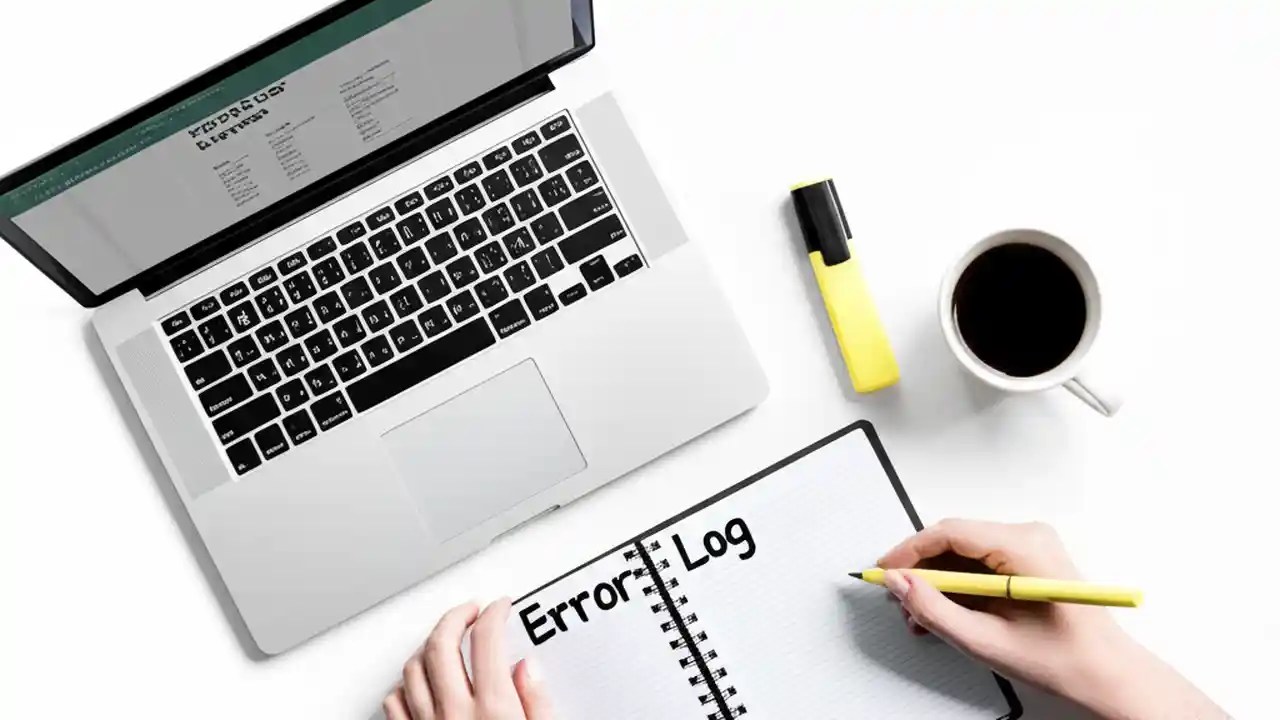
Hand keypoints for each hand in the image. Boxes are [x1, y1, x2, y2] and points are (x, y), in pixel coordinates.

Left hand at [384, 599, 552, 719]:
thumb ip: (536, 702)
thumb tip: (528, 669)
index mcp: (494, 710)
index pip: (486, 639)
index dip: (494, 613)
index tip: (500, 607)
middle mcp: (455, 713)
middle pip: (441, 644)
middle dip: (455, 616)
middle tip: (470, 610)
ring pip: (413, 668)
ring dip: (428, 646)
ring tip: (445, 639)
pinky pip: (393, 702)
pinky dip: (405, 684)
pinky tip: (419, 680)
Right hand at [878, 519, 1225, 719]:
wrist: (1107, 675)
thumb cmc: (1064, 660)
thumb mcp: (986, 640)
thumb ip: (935, 609)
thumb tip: (900, 584)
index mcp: (1024, 547)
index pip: (949, 532)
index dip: (909, 552)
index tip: (884, 572)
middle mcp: (1028, 536)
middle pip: (953, 539)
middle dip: (921, 570)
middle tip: (899, 600)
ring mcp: (1030, 545)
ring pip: (963, 551)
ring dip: (937, 581)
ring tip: (921, 615)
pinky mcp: (1027, 558)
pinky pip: (979, 560)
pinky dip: (957, 584)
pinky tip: (945, 611)